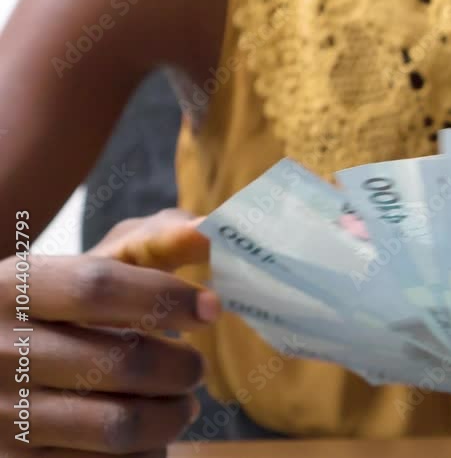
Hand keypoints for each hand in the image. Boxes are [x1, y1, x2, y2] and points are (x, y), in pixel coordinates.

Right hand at [0, 209, 219, 456]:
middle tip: (195, 368)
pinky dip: (146, 453)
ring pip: (120, 426)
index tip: (211, 308)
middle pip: (122, 362)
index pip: (95, 286)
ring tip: (180, 402)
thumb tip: (206, 232)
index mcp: (11, 288)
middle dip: (182, 367)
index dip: (166, 296)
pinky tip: (144, 436)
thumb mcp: (93, 266)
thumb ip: (151, 242)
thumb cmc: (63, 310)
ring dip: (172, 415)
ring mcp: (1, 417)